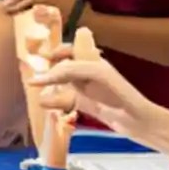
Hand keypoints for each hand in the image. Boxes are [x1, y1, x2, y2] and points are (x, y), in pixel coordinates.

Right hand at [30, 30, 160, 134]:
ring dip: (49, 85)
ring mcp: (86, 90)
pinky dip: (53, 101)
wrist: (135, 120)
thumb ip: (69, 70)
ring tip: (34, 87)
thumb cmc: (119, 92)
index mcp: (93, 60)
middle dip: (49, 68)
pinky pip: (65, 101)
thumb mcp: (94, 73)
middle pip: (64, 65)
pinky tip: (43, 104)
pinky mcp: (85, 106)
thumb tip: (44, 75)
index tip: (41, 56)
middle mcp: (88, 73)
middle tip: (32, 73)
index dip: (57, 50)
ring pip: (62, 84)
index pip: (71, 49)